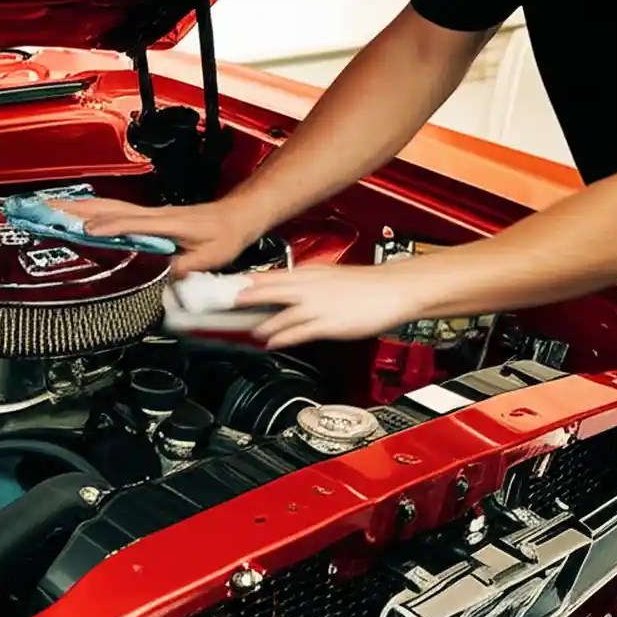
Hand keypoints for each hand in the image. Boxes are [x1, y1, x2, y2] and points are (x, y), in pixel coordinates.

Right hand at [49, 198, 258, 275]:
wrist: (236, 216)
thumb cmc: (225, 234)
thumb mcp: (209, 258)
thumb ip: (183, 270)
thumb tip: (160, 284)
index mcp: (165, 224)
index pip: (130, 222)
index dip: (108, 226)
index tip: (86, 231)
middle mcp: (152, 215)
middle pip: (107, 207)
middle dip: (76, 209)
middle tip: (46, 209)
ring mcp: (148, 213)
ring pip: (106, 205)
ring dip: (77, 206)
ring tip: (50, 207)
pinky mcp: (147, 216)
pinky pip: (113, 210)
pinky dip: (90, 210)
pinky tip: (77, 213)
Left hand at [235, 265, 425, 348]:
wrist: (395, 289)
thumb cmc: (365, 285)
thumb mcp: (327, 277)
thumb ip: (302, 285)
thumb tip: (282, 292)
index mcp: (306, 273)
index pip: (265, 277)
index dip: (241, 284)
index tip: (223, 288)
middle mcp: (306, 287)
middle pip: (264, 291)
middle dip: (240, 300)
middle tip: (221, 307)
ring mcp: (316, 305)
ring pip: (278, 314)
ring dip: (259, 325)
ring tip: (247, 332)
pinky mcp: (327, 323)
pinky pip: (298, 332)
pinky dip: (281, 338)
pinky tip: (271, 343)